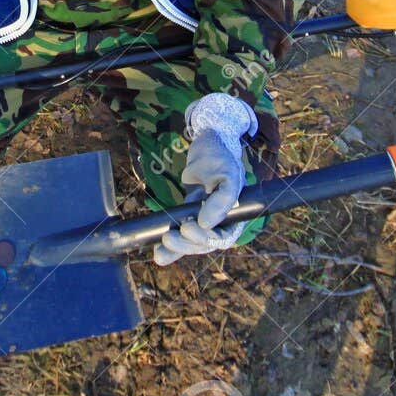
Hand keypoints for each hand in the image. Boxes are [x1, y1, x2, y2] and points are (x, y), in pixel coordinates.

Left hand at [154, 93, 255, 265]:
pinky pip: (182, 234)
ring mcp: (206, 218)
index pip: (223, 237)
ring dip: (177, 249)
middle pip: (205, 243)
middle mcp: (222, 220)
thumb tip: (207, 224)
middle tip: (168, 237)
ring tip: (159, 251)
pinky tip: (159, 254)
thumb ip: (222, 198)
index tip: (188, 229)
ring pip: (192, 242)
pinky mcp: (191, 215)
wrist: (207, 141)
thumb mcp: (226, 172)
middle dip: (187, 244)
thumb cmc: (220, 154)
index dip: (206, 239)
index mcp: (236, 213)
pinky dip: (172, 246)